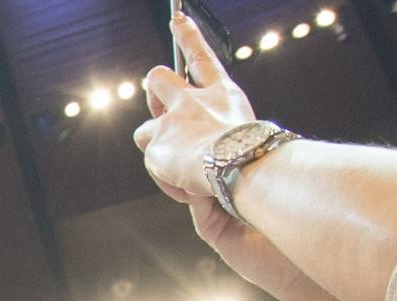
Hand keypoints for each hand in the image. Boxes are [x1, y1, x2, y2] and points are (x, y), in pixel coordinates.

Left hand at [132, 15, 257, 200]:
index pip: (202, 58)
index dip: (189, 36)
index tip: (177, 18)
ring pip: (145, 129)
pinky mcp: (156, 143)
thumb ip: (217, 133)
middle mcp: (192, 100)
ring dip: (155, 145)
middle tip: (160, 111)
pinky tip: (186, 186)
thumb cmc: (251, 155)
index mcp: (221, 94)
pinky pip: (151, 164)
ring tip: (178, 165)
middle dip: (154, 92)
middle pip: (158, 79)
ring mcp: (171, 120)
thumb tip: (202, 151)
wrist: (243, 163)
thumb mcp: (243, 133)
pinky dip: (164, 177)